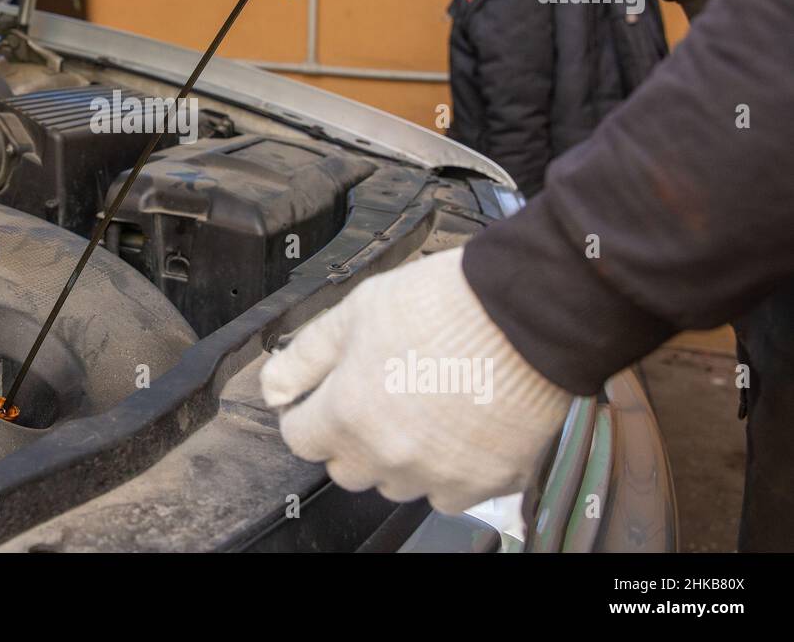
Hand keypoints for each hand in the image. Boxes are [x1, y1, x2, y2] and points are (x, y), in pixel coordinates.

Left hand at [260, 248, 570, 513]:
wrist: (525, 311)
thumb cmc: (442, 304)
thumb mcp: (355, 311)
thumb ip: (304, 356)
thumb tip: (272, 388)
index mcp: (347, 414)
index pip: (300, 439)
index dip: (308, 412)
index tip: (323, 397)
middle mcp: (388, 455)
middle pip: (347, 468)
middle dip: (351, 437)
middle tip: (378, 394)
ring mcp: (438, 474)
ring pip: (397, 484)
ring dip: (398, 456)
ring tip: (423, 406)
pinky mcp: (486, 482)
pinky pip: (450, 493)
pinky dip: (448, 470)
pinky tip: (458, 427)